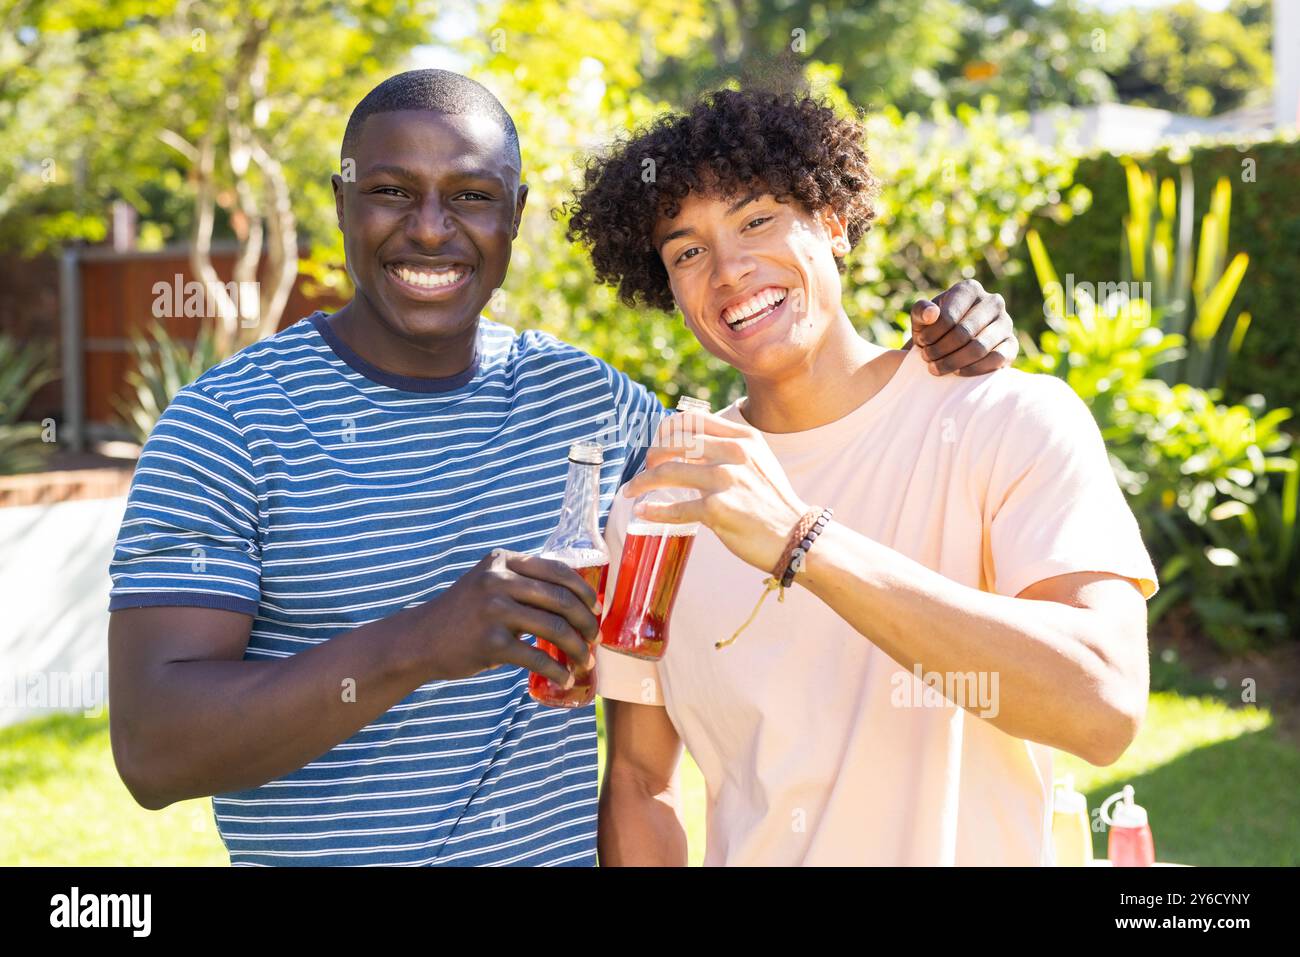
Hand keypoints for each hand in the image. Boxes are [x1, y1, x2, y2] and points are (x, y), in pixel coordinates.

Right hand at [423, 549, 600, 685]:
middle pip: (561, 599)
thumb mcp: (489, 583)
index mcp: (503, 561)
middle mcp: (498, 580)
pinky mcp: (491, 643)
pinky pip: (537, 658)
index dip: (584, 591)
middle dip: (586, 622)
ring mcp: (494, 610)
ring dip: (577, 649)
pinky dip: (557, 670)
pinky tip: (565, 678)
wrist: (421, 640)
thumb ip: (524, 583)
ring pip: (554, 629)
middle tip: (595, 638)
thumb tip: (575, 600)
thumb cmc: (464, 614)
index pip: (558, 570)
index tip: (595, 609)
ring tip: (585, 661)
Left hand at [621, 412, 808, 573]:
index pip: (691, 420)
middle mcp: (733, 453)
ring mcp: (724, 481)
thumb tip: (688, 441)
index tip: (656, 441)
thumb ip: (729, 446)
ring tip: (632, 490)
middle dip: (652, 455)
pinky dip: (654, 511)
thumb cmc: (772, 501)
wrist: (794, 536)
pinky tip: (644, 512)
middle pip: (674, 443)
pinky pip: (675, 507)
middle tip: (644, 469)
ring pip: (668, 472)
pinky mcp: (716, 510)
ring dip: (642, 482)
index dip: (666, 429)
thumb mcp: (758, 460)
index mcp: (743, 438)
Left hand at [907, 278, 1018, 375]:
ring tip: (937, 367)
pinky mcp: (1012, 344)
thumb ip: (920, 311)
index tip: (921, 343)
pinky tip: (958, 371)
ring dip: (953, 362)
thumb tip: (931, 314)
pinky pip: (996, 359)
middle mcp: (993, 301)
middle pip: (963, 333)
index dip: (931, 335)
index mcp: (970, 289)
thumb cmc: (935, 328)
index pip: (948, 316)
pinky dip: (973, 369)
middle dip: (940, 350)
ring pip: (979, 347)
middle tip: (927, 359)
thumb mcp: (922, 318)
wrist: (953, 345)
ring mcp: (1006, 322)